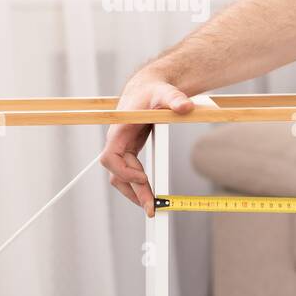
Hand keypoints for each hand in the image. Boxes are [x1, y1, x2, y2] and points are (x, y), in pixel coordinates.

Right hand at [100, 73, 194, 216]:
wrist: (150, 87)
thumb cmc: (154, 90)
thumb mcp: (165, 92)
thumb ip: (174, 98)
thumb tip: (185, 107)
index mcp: (120, 129)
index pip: (110, 157)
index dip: (123, 171)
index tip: (144, 178)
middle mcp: (118, 141)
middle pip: (117, 173)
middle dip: (133, 191)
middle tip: (152, 208)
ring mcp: (123, 146)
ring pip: (121, 176)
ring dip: (134, 192)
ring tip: (151, 207)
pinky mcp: (131, 150)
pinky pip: (129, 171)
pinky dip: (138, 184)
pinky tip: (150, 194)